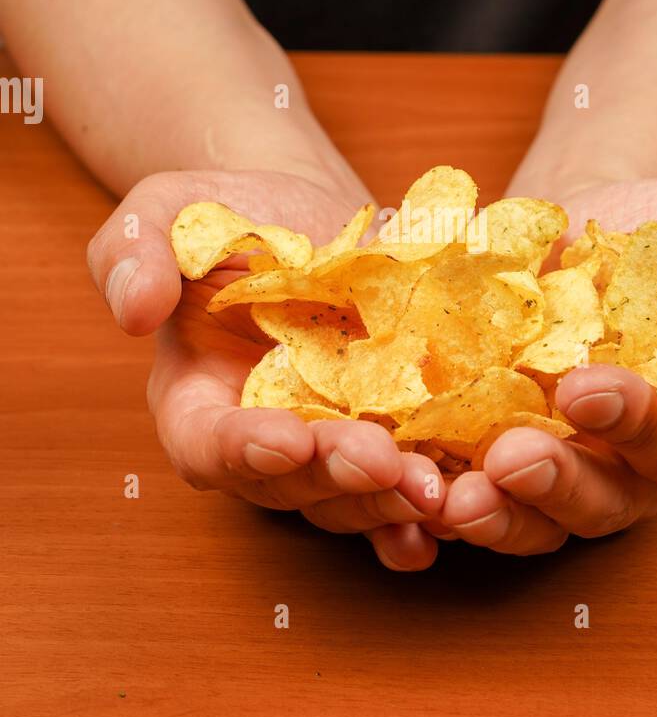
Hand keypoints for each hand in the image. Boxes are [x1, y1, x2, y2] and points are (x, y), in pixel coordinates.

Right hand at [87, 168, 445, 570]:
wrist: (309, 212)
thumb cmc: (229, 214)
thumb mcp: (167, 212)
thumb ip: (134, 252)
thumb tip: (133, 308)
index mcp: (196, 403)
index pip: (209, 445)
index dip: (244, 450)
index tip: (284, 439)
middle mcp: (265, 442)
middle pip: (291, 485)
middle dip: (336, 478)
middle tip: (381, 461)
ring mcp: (332, 446)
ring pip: (355, 497)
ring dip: (392, 502)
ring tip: (432, 488)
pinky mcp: (392, 436)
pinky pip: (409, 483)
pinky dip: (432, 503)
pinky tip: (464, 504)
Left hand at [440, 177, 656, 554]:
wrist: (556, 234)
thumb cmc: (640, 232)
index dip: (636, 422)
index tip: (586, 388)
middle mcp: (618, 467)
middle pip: (596, 501)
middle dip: (554, 485)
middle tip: (510, 458)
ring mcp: (545, 477)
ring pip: (525, 520)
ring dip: (491, 517)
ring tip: (450, 498)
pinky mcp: (478, 468)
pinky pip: (458, 499)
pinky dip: (429, 504)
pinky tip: (398, 486)